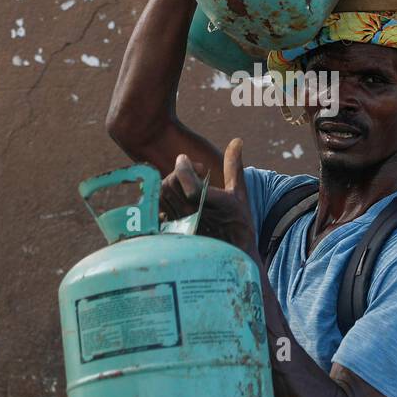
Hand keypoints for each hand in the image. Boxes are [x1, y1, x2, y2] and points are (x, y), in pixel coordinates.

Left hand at [159, 139, 257, 256]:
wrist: (235, 255)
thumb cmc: (239, 223)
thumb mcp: (239, 193)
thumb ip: (234, 167)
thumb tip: (236, 141)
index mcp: (216, 203)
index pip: (189, 183)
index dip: (183, 167)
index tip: (183, 158)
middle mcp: (198, 215)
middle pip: (171, 187)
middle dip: (175, 175)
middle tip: (183, 172)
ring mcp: (185, 226)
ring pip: (161, 199)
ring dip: (166, 187)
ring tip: (178, 186)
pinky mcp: (176, 234)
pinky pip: (157, 214)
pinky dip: (160, 204)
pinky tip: (171, 202)